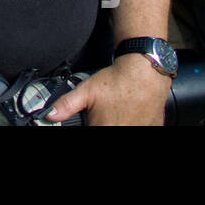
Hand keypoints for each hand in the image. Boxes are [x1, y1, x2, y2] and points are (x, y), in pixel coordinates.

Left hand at [47, 54, 170, 125]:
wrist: (145, 71)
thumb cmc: (118, 81)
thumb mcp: (86, 91)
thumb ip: (66, 105)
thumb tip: (50, 115)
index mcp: (105, 129)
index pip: (89, 134)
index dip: (91, 125)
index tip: (92, 121)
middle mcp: (123, 132)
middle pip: (107, 130)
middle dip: (102, 123)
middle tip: (104, 115)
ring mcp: (140, 131)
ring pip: (123, 130)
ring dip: (118, 123)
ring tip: (117, 113)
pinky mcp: (154, 128)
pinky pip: (140, 128)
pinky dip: (133, 123)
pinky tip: (130, 114)